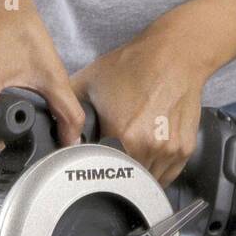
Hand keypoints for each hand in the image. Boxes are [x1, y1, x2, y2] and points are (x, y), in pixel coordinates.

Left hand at [70, 17, 212, 187]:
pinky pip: (167, 175)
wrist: (175, 54)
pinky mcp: (184, 149)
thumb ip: (66, 107)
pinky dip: (156, 171)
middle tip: (109, 155)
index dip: (92, 166)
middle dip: (114, 171)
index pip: (100, 169)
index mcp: (123, 134)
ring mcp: (170, 150)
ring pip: (147, 181)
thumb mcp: (90, 81)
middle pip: (124, 178)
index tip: (90, 160)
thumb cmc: (136, 65)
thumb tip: (50, 126)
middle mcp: (149, 146)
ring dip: (136, 174)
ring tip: (130, 152)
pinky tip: (148, 154)